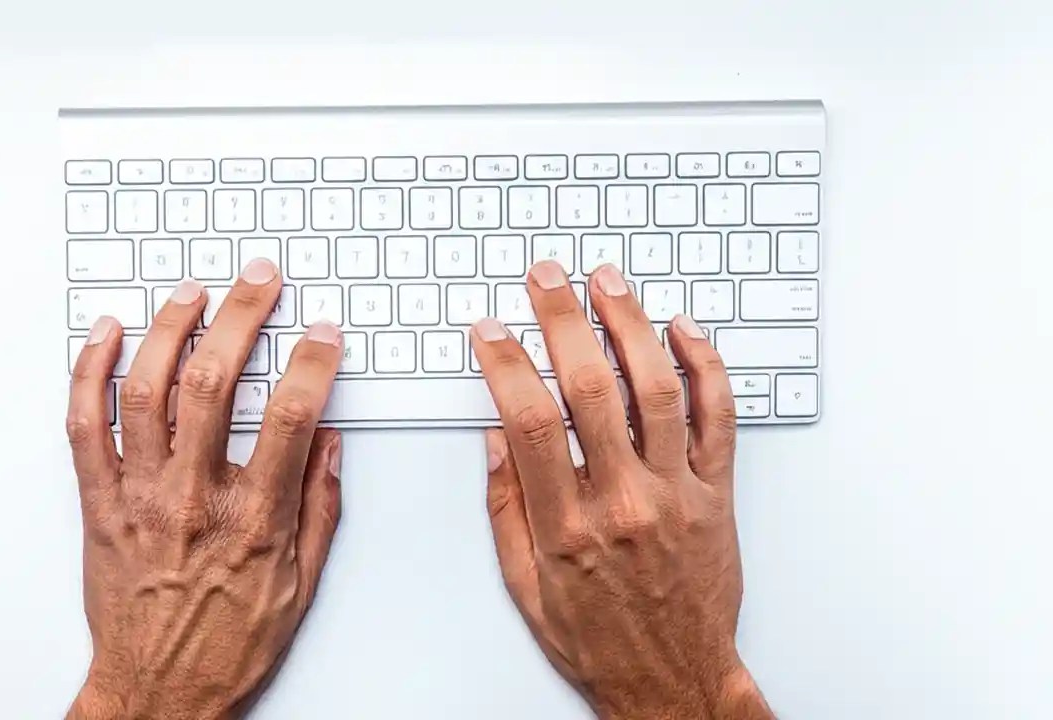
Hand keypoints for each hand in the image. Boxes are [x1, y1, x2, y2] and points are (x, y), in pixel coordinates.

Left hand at [64, 260, 343, 719]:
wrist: (157, 692)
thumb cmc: (228, 644)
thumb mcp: (301, 583)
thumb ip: (318, 505)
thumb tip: (328, 439)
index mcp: (253, 519)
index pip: (289, 416)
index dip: (312, 361)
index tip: (324, 332)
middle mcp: (192, 499)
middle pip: (212, 383)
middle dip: (241, 317)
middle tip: (260, 281)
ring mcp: (139, 497)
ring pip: (146, 391)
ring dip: (170, 328)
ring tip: (193, 293)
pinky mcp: (98, 503)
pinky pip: (84, 425)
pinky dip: (91, 371)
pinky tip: (108, 335)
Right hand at [473, 260, 771, 719]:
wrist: (674, 682)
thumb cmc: (599, 638)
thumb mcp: (526, 586)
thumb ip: (507, 508)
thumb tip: (498, 437)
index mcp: (567, 526)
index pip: (530, 421)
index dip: (506, 363)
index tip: (491, 331)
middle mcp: (623, 502)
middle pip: (590, 388)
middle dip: (563, 319)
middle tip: (547, 278)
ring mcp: (676, 494)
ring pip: (657, 389)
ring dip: (631, 324)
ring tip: (608, 283)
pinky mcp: (716, 494)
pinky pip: (718, 417)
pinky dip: (705, 366)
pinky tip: (683, 330)